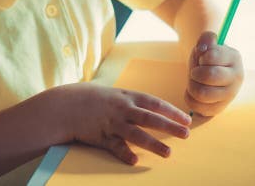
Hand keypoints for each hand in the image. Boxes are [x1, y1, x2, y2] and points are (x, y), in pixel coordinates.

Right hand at [52, 82, 190, 164]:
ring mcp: (111, 123)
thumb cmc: (94, 99)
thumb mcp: (115, 95)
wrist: (66, 104)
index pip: (154, 103)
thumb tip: (156, 109)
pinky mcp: (101, 136)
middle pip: (150, 118)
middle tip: (187, 134)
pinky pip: (115, 146)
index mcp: (127, 97)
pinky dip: (124, 153)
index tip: (187, 119)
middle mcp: (122, 109)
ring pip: (136, 134)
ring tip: (168, 153)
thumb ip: (134, 102)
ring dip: (153, 143)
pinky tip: (134, 160)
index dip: (172, 111)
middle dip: (169, 126)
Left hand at [185, 31, 243, 115]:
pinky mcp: (218, 108)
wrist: (210, 72)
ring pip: (201, 93)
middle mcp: (236, 77)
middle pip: (207, 76)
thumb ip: (206, 38)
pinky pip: (196, 106)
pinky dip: (189, 97)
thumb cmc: (207, 57)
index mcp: (234, 57)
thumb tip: (203, 48)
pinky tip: (194, 91)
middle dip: (194, 72)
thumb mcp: (206, 43)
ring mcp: (229, 95)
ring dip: (191, 85)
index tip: (202, 58)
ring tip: (194, 81)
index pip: (210, 56)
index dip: (200, 57)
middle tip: (195, 72)